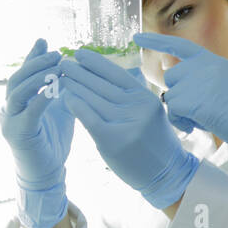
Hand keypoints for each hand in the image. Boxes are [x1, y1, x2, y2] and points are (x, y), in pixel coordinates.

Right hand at [0, 39, 72, 227]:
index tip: (45, 40)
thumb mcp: (58, 108)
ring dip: (37, 77)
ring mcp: (10, 120)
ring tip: (55, 67)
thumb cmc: (52, 139)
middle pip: (17, 78)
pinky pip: (27, 112)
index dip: (32, 56)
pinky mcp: (17, 134)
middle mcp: (9, 108)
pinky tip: (52, 90)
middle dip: (36, 63)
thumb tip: (72, 68)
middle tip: (56, 53)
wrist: (46, 172)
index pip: (23, 73)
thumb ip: (60, 90)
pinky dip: (39, 99)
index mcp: (18, 100)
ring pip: (17, 92)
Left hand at [57, 48, 199, 208]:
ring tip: (61, 77)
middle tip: (63, 62)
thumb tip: (103, 81)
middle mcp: (138, 107)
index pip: (117, 74)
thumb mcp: (149, 114)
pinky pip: (91, 118)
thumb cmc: (155, 143)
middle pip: (103, 84)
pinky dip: (77, 106)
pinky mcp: (114, 140)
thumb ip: (130, 99)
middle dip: (80, 72)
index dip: (97, 62)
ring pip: (94, 99)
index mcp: (146, 97)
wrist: (166, 174)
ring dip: (75, 85)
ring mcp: (127, 123)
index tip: (80, 53)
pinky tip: (66, 97)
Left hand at [133, 33, 227, 170]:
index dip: (157, 42)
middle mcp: (206, 66)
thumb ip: (201, 76)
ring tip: (203, 120)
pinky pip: (173, 111)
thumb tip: (168, 68)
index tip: (136, 37)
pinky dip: (182, 122)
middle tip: (198, 111)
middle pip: (171, 77)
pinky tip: (200, 127)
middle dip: (178, 96)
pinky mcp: (195, 100)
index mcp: (214, 60)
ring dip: (181, 113)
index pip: (180, 45)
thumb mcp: (225, 85)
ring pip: (170, 96)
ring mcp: (200, 81)